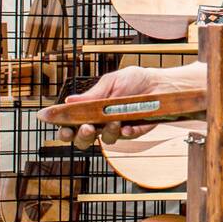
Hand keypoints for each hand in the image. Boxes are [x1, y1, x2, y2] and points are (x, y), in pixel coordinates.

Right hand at [56, 65, 181, 150]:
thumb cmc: (133, 80)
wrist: (159, 83)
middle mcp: (101, 122)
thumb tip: (69, 101)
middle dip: (82, 137)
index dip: (65, 130)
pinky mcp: (134, 132)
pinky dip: (125, 133)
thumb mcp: (111, 83)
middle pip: (84, 140)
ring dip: (107, 132)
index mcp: (90, 110)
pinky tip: (127, 128)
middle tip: (87, 128)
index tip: (64, 128)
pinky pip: (126, 137)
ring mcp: (117, 129)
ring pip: (106, 140)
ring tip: (113, 120)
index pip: (72, 125)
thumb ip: (92, 95)